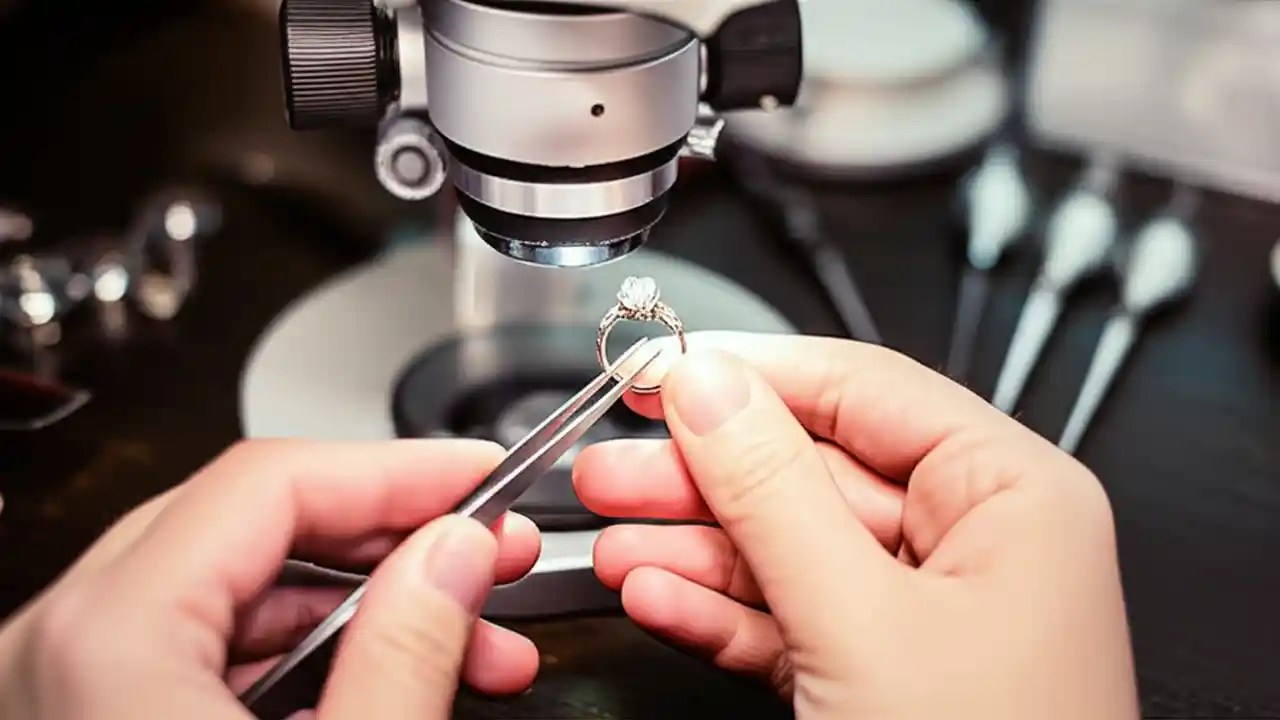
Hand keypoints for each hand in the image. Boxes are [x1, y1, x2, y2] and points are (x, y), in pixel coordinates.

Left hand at [0, 439, 541, 718]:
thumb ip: (408, 656)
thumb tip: (460, 551)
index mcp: (107, 641)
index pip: (273, 481)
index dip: (400, 469)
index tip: (484, 474)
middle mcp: (68, 648)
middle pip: (258, 526)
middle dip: (398, 540)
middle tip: (491, 551)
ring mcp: (74, 686)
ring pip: (246, 592)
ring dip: (373, 609)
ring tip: (476, 642)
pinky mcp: (101, 716)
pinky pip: (217, 651)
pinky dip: (317, 658)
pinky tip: (401, 678)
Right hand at [576, 333, 1138, 719]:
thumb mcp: (862, 620)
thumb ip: (773, 492)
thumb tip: (707, 389)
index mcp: (1011, 496)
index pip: (862, 389)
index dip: (751, 373)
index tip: (660, 371)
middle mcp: (975, 543)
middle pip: (811, 470)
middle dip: (701, 472)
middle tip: (613, 461)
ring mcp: (924, 613)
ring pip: (788, 547)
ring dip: (692, 546)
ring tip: (611, 536)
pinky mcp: (881, 673)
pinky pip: (788, 616)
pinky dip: (717, 608)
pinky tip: (657, 593)